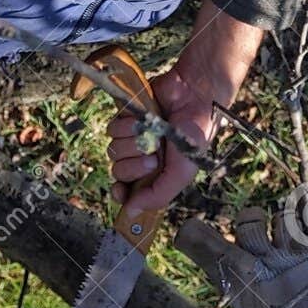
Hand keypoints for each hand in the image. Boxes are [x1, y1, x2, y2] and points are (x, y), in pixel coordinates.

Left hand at [105, 1, 262, 216]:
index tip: (120, 191)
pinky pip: (113, 129)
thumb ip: (158, 196)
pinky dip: (128, 126)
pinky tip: (145, 120)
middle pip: (118, 171)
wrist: (194, 95)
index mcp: (155, 174)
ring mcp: (133, 138)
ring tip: (154, 134)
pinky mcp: (126, 118)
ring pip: (114, 150)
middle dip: (134, 165)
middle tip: (154, 157)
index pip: (127, 191)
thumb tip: (130, 212)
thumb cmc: (194, 135)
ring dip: (133, 143)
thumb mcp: (181, 172)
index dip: (120, 193)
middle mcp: (141, 157)